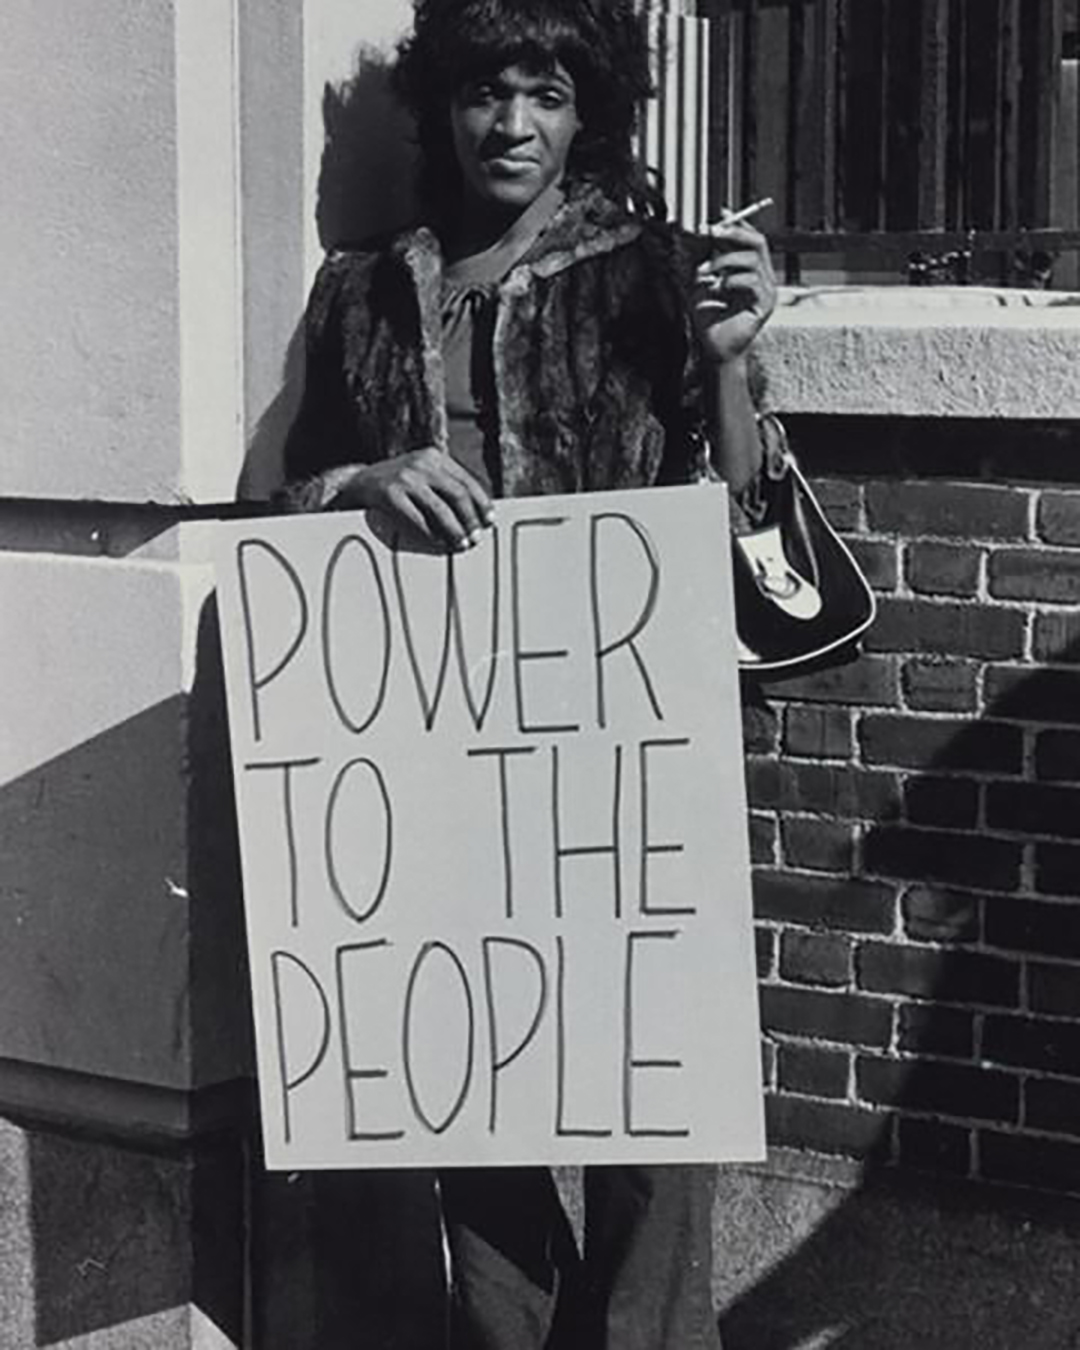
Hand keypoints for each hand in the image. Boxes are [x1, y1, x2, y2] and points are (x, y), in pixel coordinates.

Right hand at [332, 449, 492, 549]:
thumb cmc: (397, 484)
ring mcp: (404, 478)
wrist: (356, 483)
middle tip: (476, 537)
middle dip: (471, 519)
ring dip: (455, 530)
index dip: (481, 503)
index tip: (489, 520)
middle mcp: (421, 464)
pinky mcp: (389, 494)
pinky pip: (417, 519)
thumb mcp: (421, 474)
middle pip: (457, 494)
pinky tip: (439, 543)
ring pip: (440, 509)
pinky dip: (431, 534)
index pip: (466, 481)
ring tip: (461, 544)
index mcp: (433, 457)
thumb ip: (444, 485)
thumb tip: (476, 513)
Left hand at [690, 223, 776, 364]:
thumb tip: (698, 233)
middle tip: (713, 231)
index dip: (737, 223)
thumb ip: (701, 260)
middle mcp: (761, 277)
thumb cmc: (708, 318)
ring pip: (752, 259)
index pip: (750, 238)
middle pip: (758, 242)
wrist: (713, 348)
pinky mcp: (764, 305)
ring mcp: (766, 291)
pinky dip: (730, 281)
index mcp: (749, 269)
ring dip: (723, 262)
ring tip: (704, 273)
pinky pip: (751, 281)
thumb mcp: (699, 282)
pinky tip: (717, 290)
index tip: (721, 213)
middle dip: (734, 233)